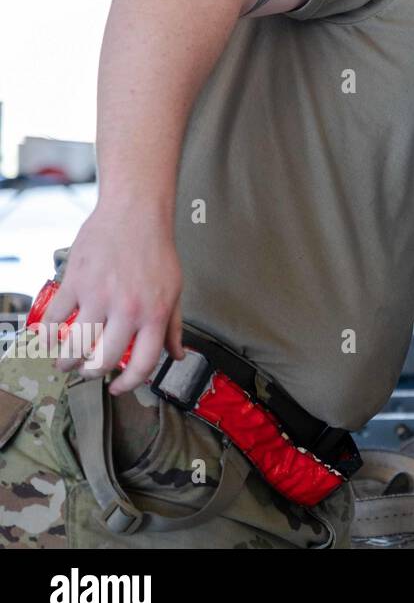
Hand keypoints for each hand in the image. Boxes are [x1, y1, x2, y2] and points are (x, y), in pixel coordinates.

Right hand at [43, 201, 184, 395]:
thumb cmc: (156, 251)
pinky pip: (54, 318)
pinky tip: (48, 339)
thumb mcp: (175, 290)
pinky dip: (47, 335)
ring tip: (65, 361)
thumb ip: (173, 327)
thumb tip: (177, 355)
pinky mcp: (75, 283)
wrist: (135, 214)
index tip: (119, 387)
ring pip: (74, 345)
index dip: (129, 384)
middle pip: (102, 360)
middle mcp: (127, 310)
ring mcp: (98, 296)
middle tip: (87, 372)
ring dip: (66, 361)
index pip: (142, 364)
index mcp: (155, 314)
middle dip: (91, 373)